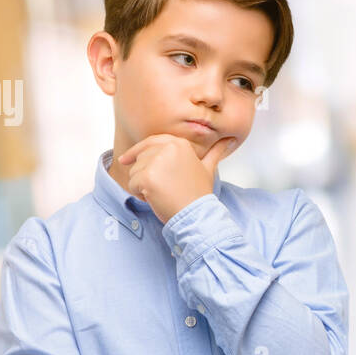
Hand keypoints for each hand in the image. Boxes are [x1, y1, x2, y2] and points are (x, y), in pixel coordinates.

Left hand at [115, 133, 237, 223]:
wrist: (197, 214)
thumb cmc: (200, 193)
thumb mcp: (208, 168)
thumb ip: (215, 152)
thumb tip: (230, 140)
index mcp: (179, 143)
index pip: (150, 142)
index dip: (136, 151)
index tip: (125, 159)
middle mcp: (167, 148)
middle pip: (140, 158)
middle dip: (145, 174)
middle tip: (163, 187)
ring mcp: (156, 162)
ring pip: (134, 172)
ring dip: (142, 185)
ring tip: (162, 193)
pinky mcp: (146, 177)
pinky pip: (132, 184)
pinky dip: (139, 195)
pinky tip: (156, 199)